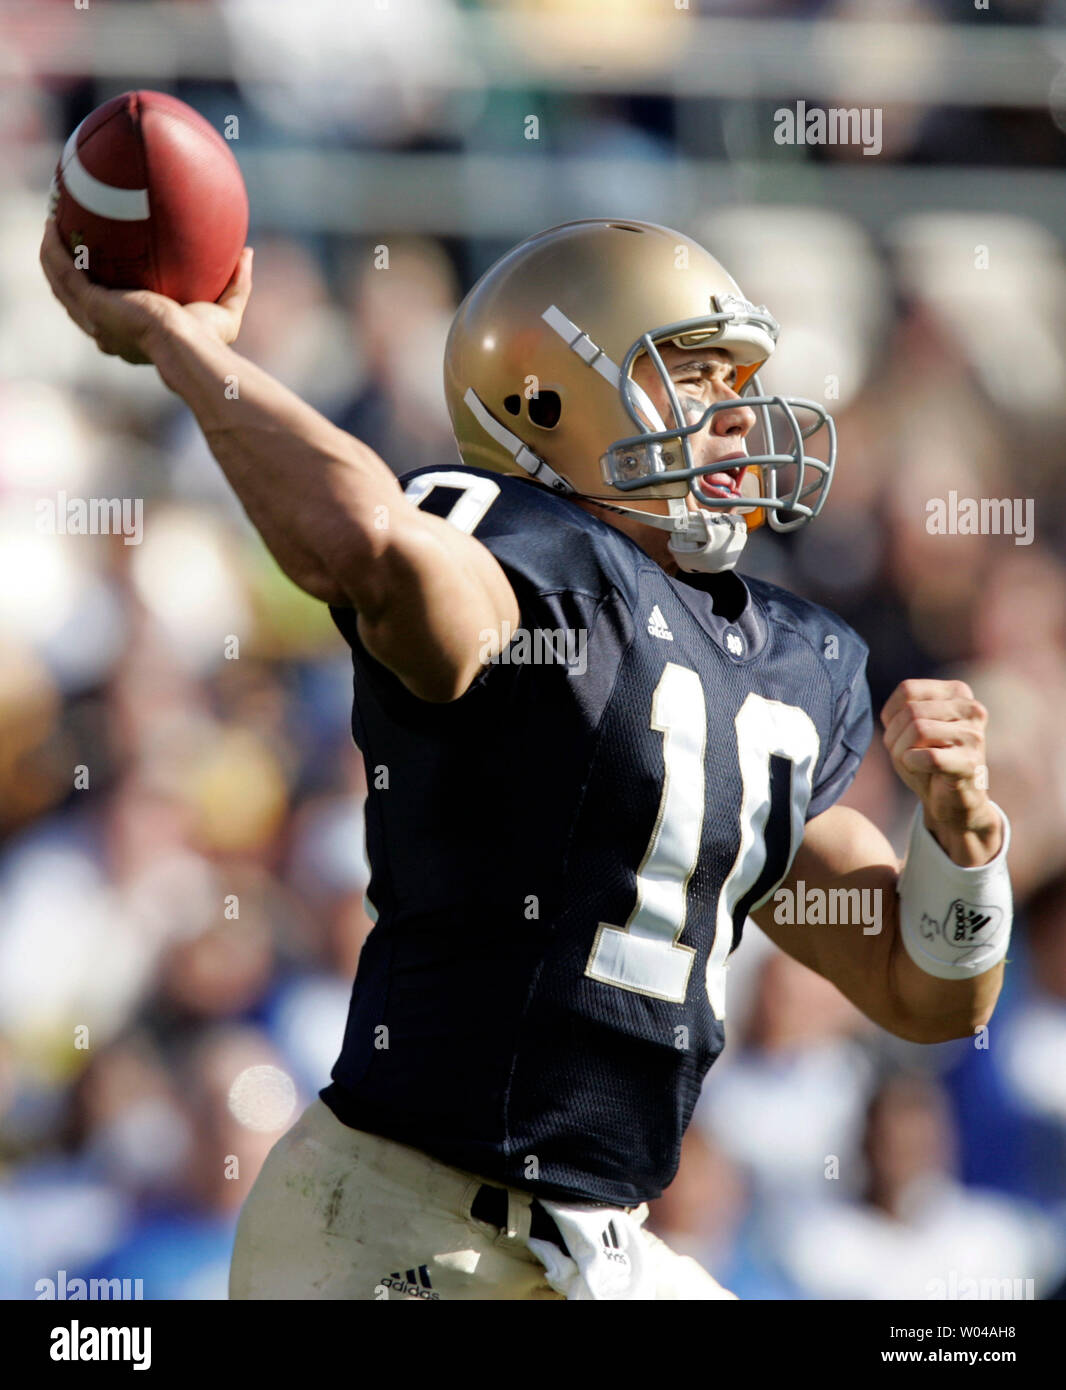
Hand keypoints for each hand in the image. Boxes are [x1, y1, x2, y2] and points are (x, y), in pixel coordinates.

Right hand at [39, 218, 251, 364]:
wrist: (187, 348)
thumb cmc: (208, 341)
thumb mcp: (227, 311)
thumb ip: (237, 283)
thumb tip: (247, 252)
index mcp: (131, 335)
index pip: (110, 314)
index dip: (101, 292)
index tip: (104, 268)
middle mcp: (107, 330)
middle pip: (77, 299)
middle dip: (68, 271)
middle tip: (70, 240)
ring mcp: (95, 319)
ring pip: (61, 285)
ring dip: (52, 256)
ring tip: (51, 227)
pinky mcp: (90, 304)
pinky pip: (62, 272)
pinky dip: (53, 250)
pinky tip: (50, 227)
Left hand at [881, 678, 1001, 864]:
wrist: (951, 802)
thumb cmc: (926, 760)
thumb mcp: (909, 727)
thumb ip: (901, 710)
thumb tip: (891, 712)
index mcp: (957, 692)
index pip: (908, 689)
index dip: (891, 715)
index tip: (897, 734)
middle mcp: (971, 709)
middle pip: (911, 711)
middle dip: (894, 736)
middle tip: (902, 754)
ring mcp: (974, 735)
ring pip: (918, 729)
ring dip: (902, 752)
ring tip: (912, 762)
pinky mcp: (971, 762)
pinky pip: (928, 757)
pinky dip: (912, 764)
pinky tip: (920, 769)